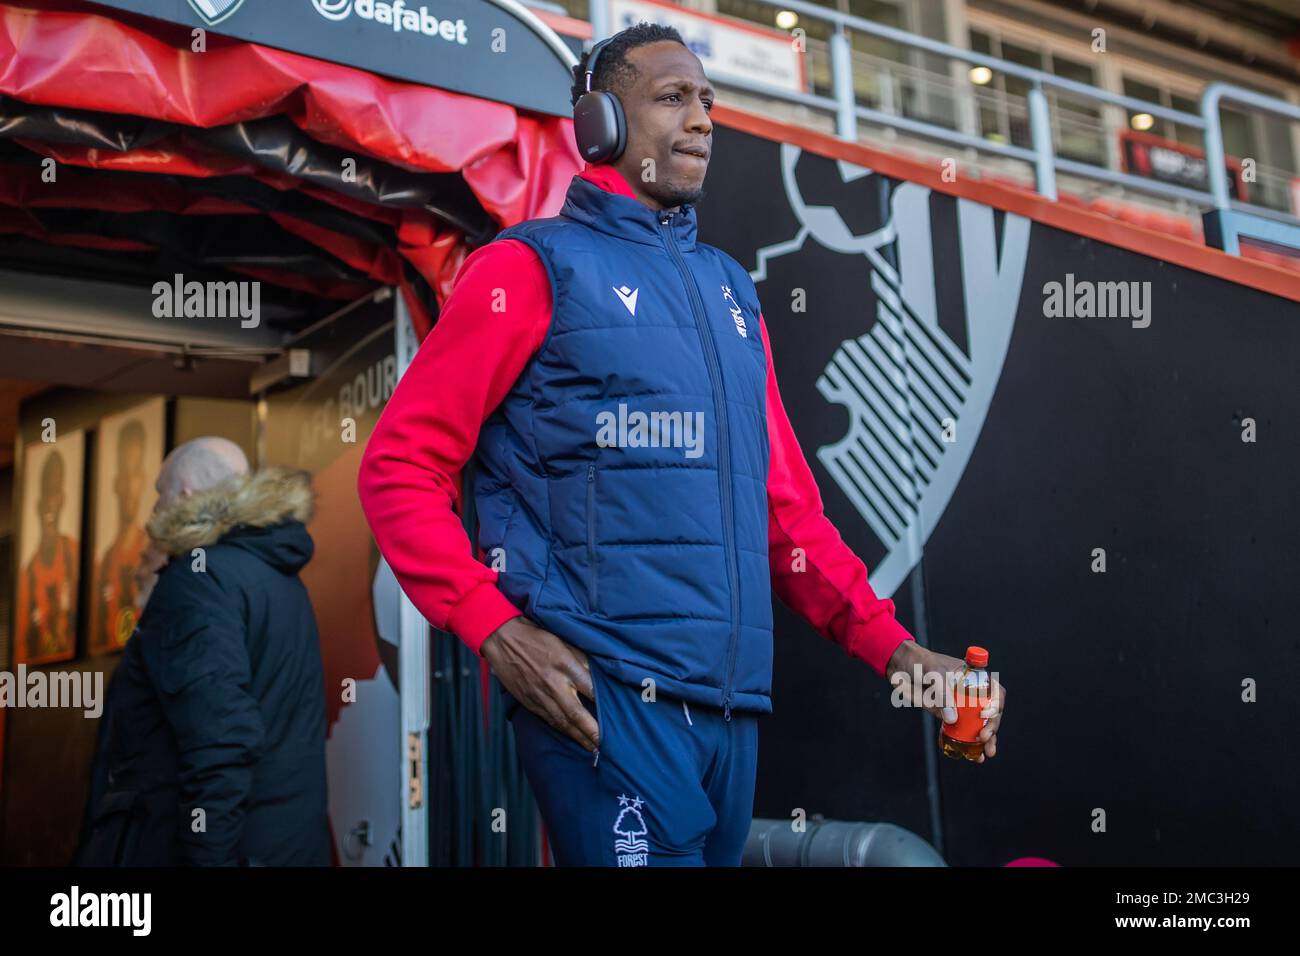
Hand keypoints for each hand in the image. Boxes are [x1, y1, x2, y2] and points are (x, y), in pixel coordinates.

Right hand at [481, 616, 599, 752]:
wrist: (503, 639)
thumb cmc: (537, 636)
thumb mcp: (564, 641)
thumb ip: (582, 660)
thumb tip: (599, 675)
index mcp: (565, 664)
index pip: (590, 689)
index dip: (604, 705)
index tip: (617, 717)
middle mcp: (553, 683)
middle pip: (576, 713)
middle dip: (592, 732)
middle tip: (606, 746)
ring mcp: (540, 695)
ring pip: (562, 721)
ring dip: (578, 737)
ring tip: (592, 749)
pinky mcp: (529, 701)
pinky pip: (548, 720)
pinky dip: (561, 730)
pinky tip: (571, 737)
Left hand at [887, 640, 1004, 761]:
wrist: (900, 666)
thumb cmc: (921, 663)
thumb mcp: (934, 673)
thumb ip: (943, 694)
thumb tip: (952, 719)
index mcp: (973, 678)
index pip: (995, 691)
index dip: (996, 704)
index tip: (986, 714)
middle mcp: (969, 693)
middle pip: (988, 713)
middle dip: (991, 728)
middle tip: (985, 739)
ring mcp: (957, 705)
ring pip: (975, 726)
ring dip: (981, 742)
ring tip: (984, 756)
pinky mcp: (944, 715)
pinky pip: (954, 731)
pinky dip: (958, 742)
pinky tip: (963, 755)